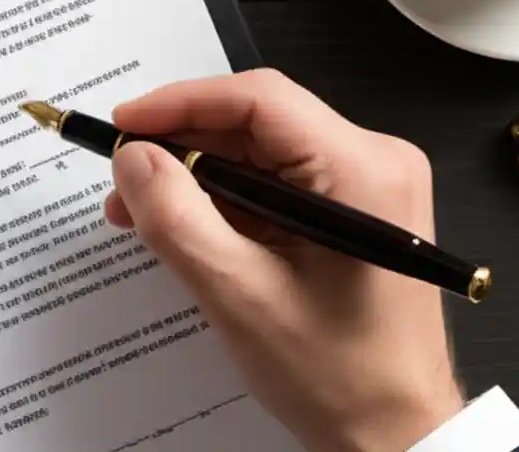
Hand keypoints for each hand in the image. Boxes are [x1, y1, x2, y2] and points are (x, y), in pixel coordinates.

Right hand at [105, 70, 462, 451]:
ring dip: (196, 176)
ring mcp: (366, 185)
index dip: (181, 102)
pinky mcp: (351, 208)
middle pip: (256, 122)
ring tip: (140, 212)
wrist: (396, 432)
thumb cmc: (338, 375)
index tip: (124, 124)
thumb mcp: (238, 294)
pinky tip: (184, 225)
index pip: (259, 100)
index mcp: (362, 170)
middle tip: (122, 179)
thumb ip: (177, 217)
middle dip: (181, 146)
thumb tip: (132, 158)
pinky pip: (275, 182)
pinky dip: (224, 199)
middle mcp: (374, 162)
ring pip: (260, 152)